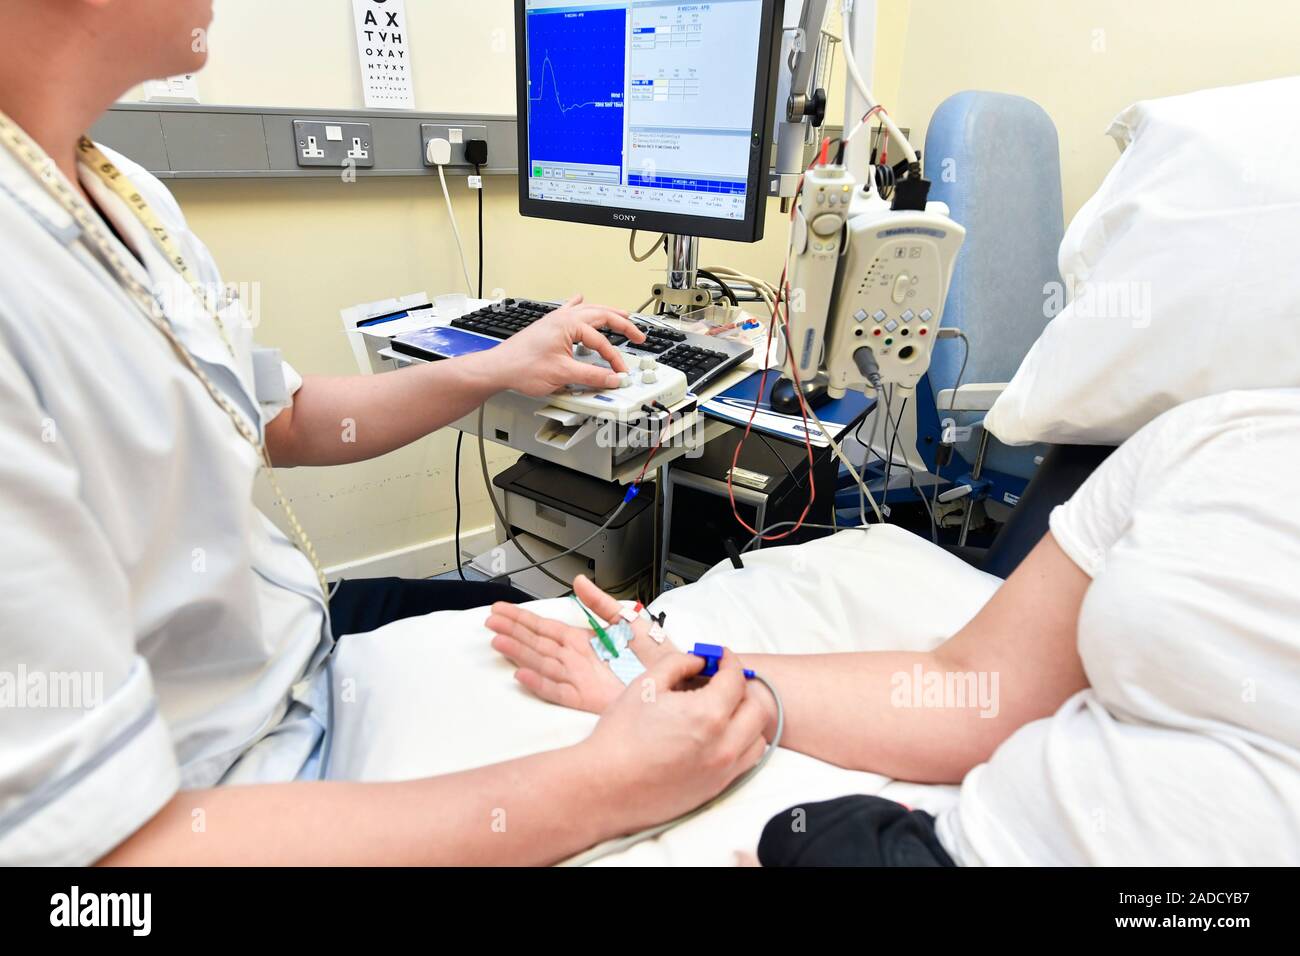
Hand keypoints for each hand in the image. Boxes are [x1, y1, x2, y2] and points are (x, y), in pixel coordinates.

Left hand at [480, 295, 645, 396]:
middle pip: (601, 315)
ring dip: (607, 313)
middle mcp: (563, 317)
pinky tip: (579, 299)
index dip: (614, 360)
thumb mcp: (563, 375)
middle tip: (638, 335)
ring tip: (622, 315)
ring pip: (588, 310)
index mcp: (569, 324)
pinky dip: (579, 306)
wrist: (498, 367)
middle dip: (623, 324)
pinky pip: (568, 309)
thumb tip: (613, 379)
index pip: (601, 342)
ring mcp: (555, 319)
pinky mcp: (548, 326)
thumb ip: (592, 377)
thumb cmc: (522, 367)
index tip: (620, 374)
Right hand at [487, 574, 677, 713]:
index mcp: (585, 641)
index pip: (545, 627)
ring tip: (496, 641)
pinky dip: (539, 683)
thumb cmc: (658, 658)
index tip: (501, 610)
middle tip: (488, 621)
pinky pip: (557, 689)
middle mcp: (578, 659)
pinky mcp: (587, 697)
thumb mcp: (629, 621)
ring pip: (541, 662)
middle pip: (537, 642)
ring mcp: (580, 678)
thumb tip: (579, 582)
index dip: (522, 618)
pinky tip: (521, 674)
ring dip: (518, 651)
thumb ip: (601, 603)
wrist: (677, 681)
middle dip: (512, 631)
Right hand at [581, 649, 768, 833]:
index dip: (729, 661)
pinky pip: (746, 761)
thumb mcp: (645, 685)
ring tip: (723, 710)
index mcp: (707, 714)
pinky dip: (741, 744)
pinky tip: (718, 736)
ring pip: (757, 737)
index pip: (736, 679)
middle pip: (756, 707)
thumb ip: (678, 664)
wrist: (606, 785)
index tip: (720, 657)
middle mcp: (723, 744)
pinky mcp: (716, 788)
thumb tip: (698, 660)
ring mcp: (722, 770)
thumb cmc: (620, 737)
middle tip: (721, 681)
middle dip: (742, 688)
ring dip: (746, 719)